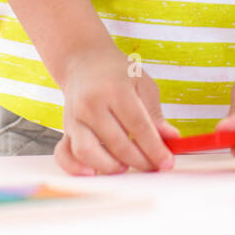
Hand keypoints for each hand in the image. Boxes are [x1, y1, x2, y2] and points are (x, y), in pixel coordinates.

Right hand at [54, 44, 182, 174]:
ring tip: (126, 168)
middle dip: (139, 161)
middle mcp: (92, 104)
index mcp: (115, 90)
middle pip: (116, 142)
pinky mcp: (65, 129)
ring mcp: (74, 118)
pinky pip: (64, 154)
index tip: (167, 162)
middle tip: (153, 168)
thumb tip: (171, 138)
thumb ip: (155, 114)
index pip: (138, 125)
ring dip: (109, 166)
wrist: (84, 61)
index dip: (154, 148)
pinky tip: (92, 173)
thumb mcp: (142, 84)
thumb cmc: (117, 73)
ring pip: (88, 151)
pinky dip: (75, 168)